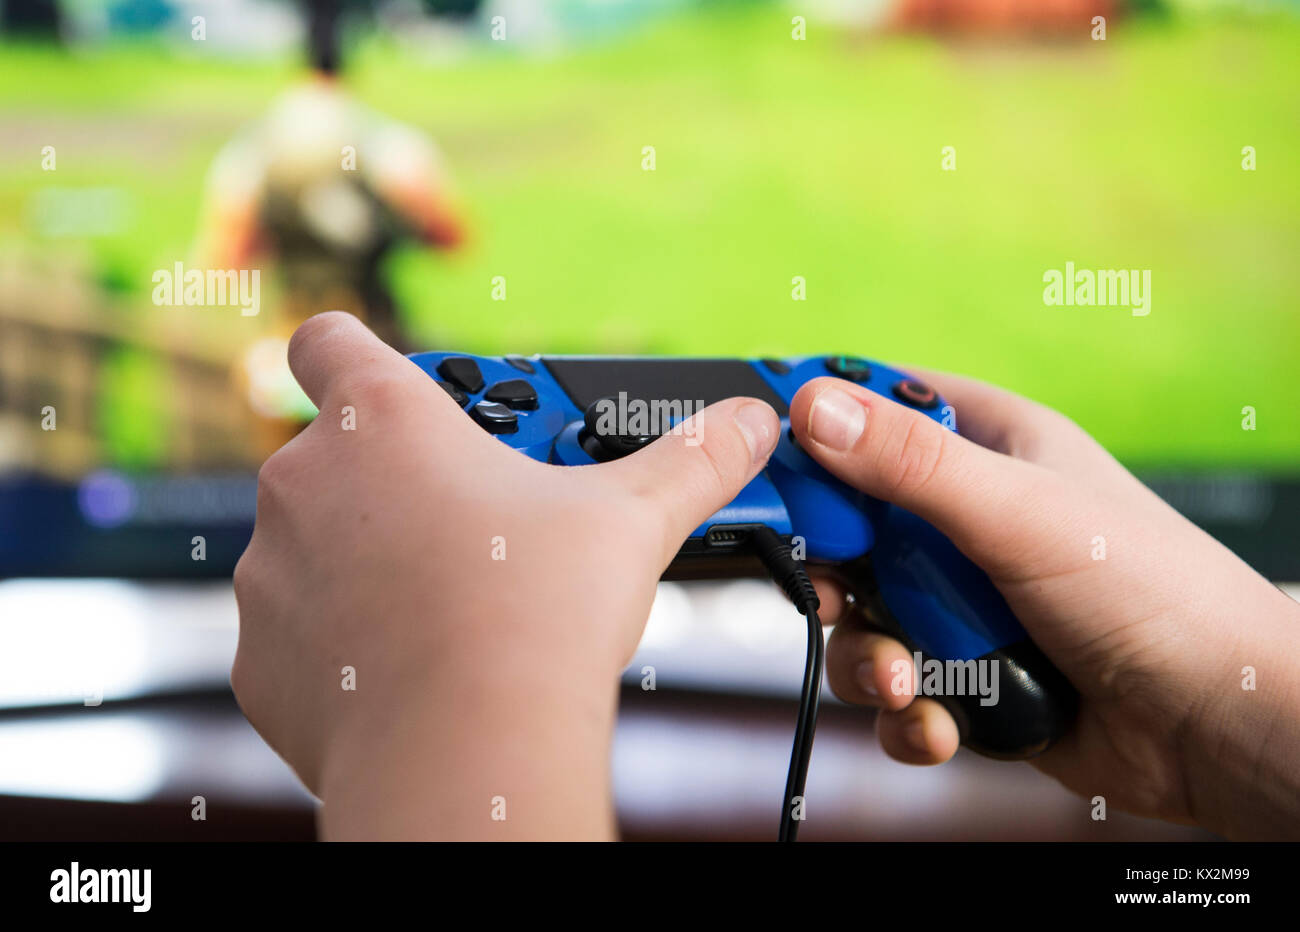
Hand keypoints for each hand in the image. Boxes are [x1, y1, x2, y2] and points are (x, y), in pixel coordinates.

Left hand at [232, 312, 780, 838]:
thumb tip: (748, 423)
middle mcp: (306, 482)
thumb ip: (689, 460)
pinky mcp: (260, 660)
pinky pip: (298, 633)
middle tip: (481, 524)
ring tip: (452, 603)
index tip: (418, 402)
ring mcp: (271, 573)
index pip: (330, 343)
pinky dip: (344, 644)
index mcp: (382, 420)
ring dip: (369, 563)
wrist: (467, 751)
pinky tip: (411, 665)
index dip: (361, 358)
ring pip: (316, 546)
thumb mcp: (628, 517)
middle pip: (343, 457)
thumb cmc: (534, 615)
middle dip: (403, 484)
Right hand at [790, 371, 1299, 839]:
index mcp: (988, 446)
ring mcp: (963, 599)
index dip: (813, 424)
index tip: (762, 458)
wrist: (1216, 726)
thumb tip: (813, 409)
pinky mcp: (965, 671)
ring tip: (907, 680)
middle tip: (834, 592)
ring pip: (862, 617)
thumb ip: (912, 465)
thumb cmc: (1153, 592)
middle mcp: (966, 519)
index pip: (875, 407)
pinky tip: (941, 722)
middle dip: (834, 571)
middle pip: (848, 523)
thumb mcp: (1019, 513)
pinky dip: (906, 710)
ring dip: (870, 658)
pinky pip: (894, 685)